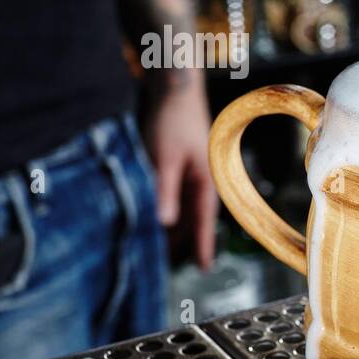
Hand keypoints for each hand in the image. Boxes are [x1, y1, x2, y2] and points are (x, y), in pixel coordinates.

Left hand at [145, 83, 217, 268]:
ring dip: (171, 228)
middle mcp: (201, 182)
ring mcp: (190, 176)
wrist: (175, 91)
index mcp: (206, 181)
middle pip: (192, 220)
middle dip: (181, 242)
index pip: (204, 221)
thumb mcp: (165, 157)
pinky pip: (173, 199)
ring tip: (155, 250)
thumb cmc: (173, 120)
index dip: (203, 245)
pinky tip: (151, 221)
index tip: (204, 268)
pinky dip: (164, 212)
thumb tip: (164, 223)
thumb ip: (165, 190)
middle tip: (166, 268)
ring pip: (182, 210)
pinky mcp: (177, 170)